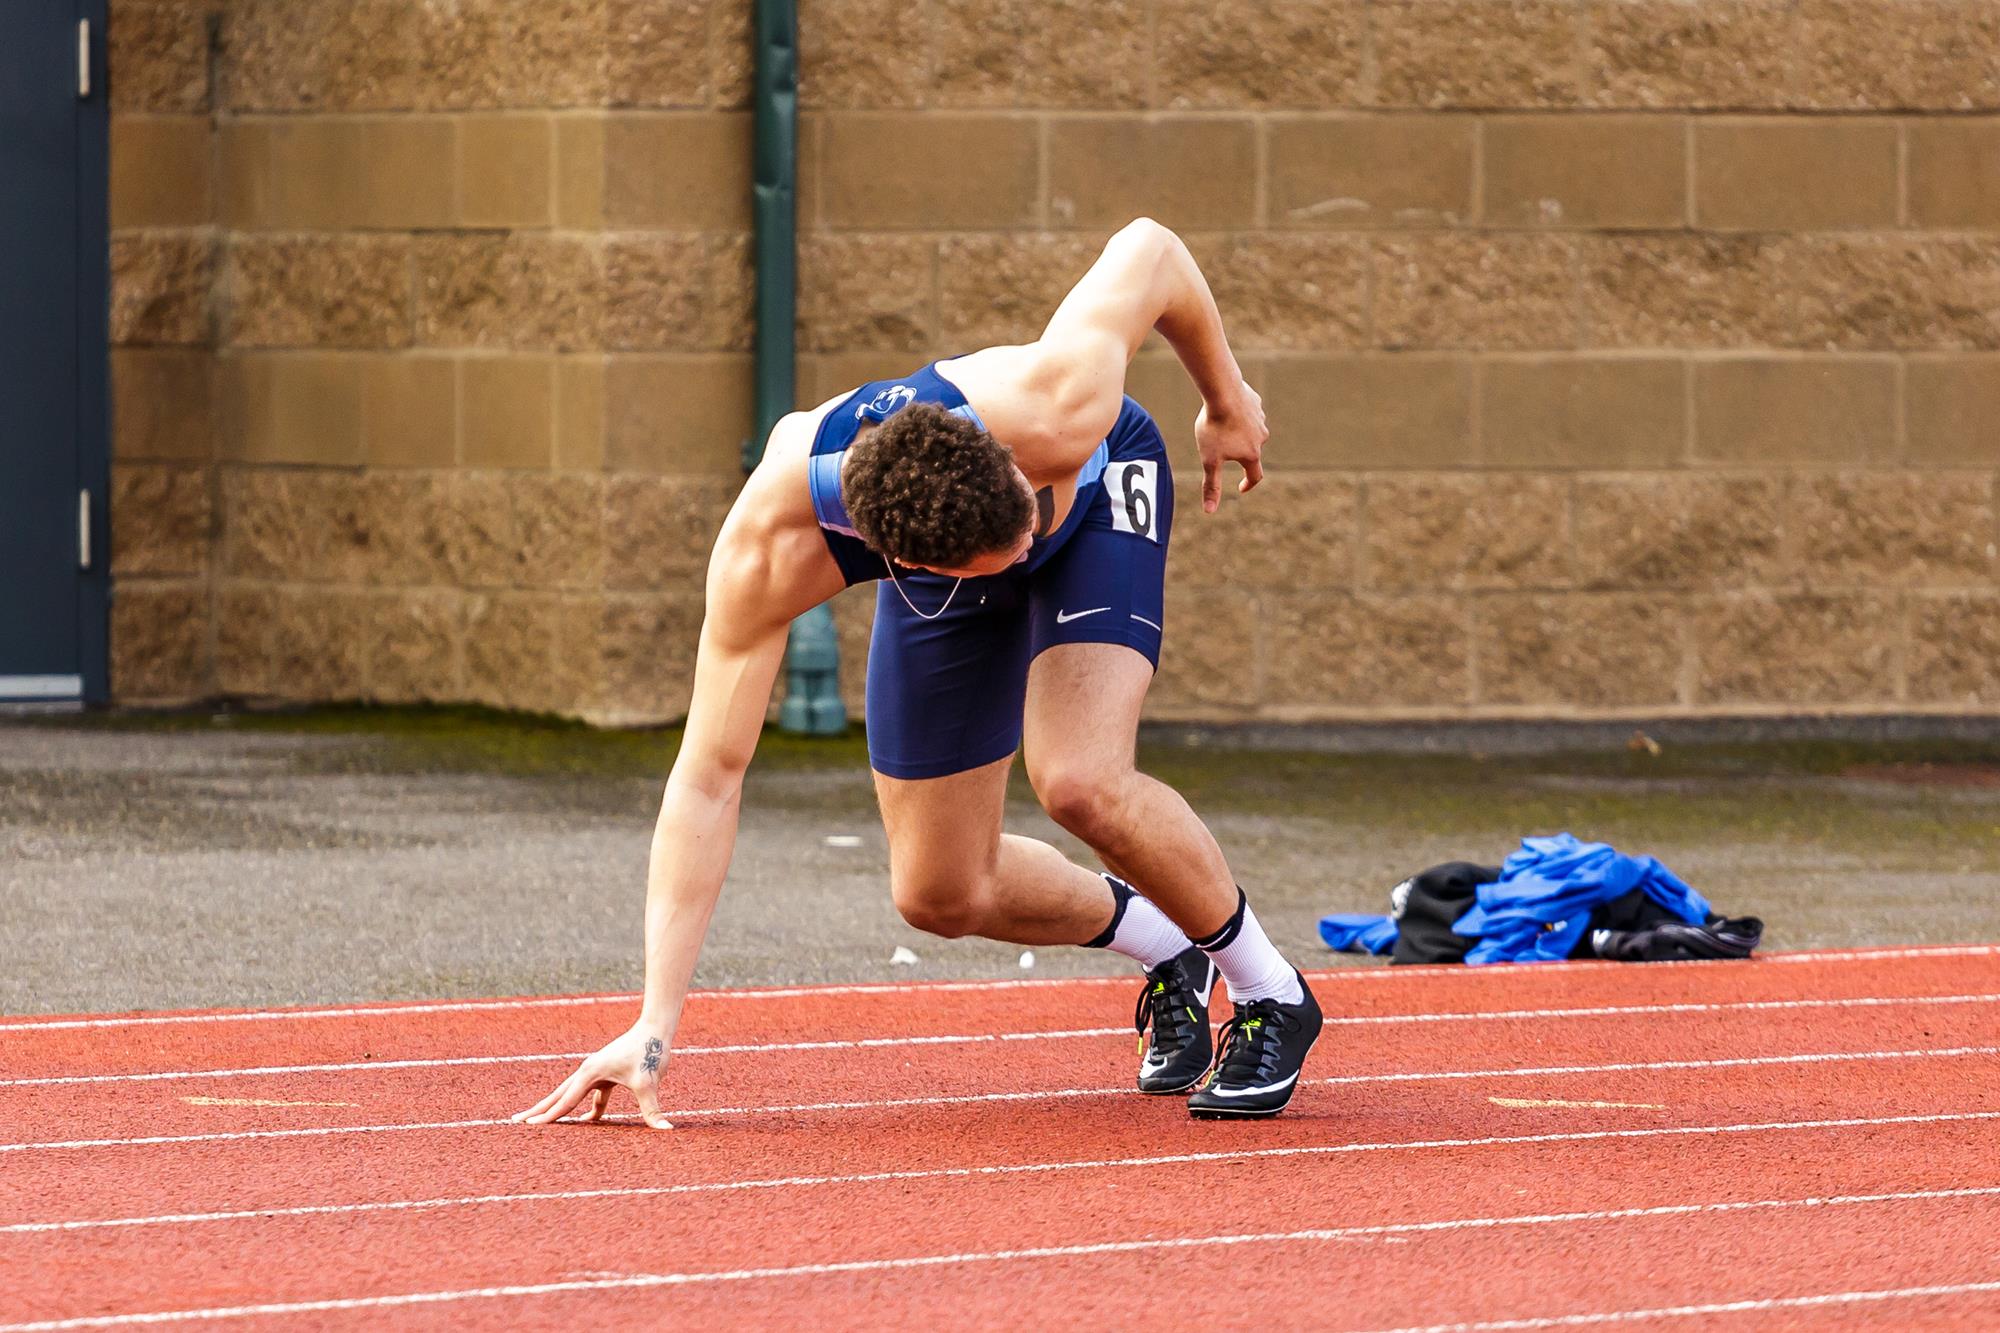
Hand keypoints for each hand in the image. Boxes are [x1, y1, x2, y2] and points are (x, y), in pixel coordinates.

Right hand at [513, 1022, 674, 1129]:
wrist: (656, 1028)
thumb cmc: (650, 1051)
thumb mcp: (649, 1083)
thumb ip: (653, 1109)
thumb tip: (667, 1130)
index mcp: (591, 1073)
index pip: (565, 1100)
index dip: (548, 1116)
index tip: (529, 1126)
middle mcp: (588, 1071)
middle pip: (558, 1095)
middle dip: (538, 1110)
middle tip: (516, 1121)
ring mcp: (596, 1072)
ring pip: (571, 1094)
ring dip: (556, 1108)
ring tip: (538, 1121)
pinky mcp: (607, 1074)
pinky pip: (591, 1095)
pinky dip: (587, 1108)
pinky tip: (587, 1121)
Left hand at [1194, 380, 1267, 512]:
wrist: (1222, 391)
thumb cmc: (1215, 427)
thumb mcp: (1209, 460)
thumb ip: (1211, 485)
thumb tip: (1209, 511)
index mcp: (1252, 454)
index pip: (1254, 475)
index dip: (1247, 484)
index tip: (1240, 487)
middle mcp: (1261, 438)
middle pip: (1252, 452)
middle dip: (1240, 454)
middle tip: (1223, 450)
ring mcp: (1260, 419)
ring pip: (1251, 431)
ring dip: (1240, 433)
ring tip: (1223, 428)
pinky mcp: (1255, 402)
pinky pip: (1249, 412)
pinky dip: (1240, 415)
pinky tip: (1228, 409)